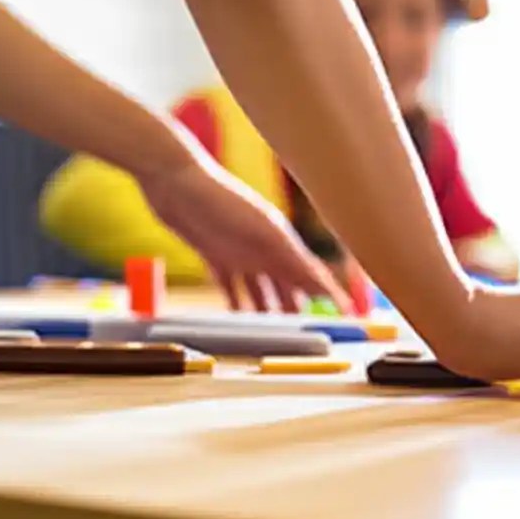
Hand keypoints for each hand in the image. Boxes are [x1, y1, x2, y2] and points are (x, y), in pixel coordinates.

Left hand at [137, 159, 348, 312]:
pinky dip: (235, 301)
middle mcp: (264, 247)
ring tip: (272, 333)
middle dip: (296, 306)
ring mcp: (239, 251)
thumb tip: (324, 286)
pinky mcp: (214, 254)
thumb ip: (293, 260)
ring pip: (259, 288)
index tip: (344, 312)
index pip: (310, 272)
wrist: (175, 183)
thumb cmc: (222, 202)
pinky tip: (237, 317)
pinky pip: (229, 285)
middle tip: (305, 334)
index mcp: (281, 240)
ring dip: (266, 309)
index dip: (327, 292)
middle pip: (286, 283)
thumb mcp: (263, 234)